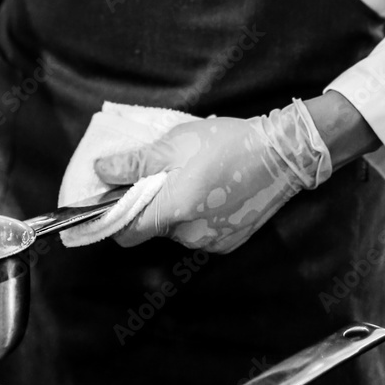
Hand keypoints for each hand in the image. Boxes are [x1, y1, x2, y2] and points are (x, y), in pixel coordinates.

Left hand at [93, 99, 332, 252]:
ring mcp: (213, 241)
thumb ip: (134, 163)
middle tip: (159, 173)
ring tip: (190, 177)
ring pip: (177, 230)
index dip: (113, 216)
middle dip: (149, 205)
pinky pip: (201, 232)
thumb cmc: (227, 143)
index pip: (125, 234)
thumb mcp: (173, 144)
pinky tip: (211, 189)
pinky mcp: (232, 241)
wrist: (284, 154)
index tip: (112, 197)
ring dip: (175, 209)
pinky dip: (198, 215)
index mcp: (172, 212)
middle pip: (152, 229)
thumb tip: (101, 172)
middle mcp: (190, 236)